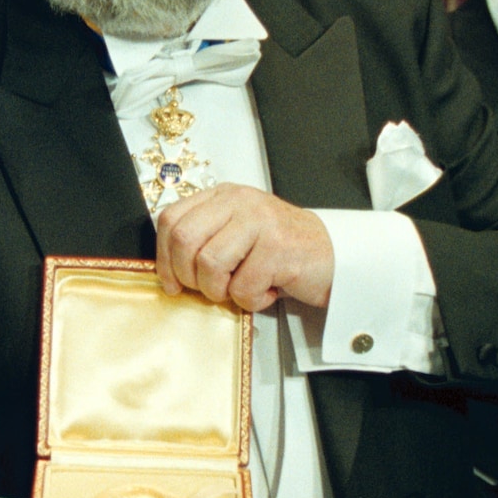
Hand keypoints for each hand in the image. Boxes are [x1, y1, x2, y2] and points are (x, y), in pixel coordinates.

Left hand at [153, 185, 332, 312]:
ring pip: (209, 265)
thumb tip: (168, 271)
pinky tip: (267, 291)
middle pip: (184, 240)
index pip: (171, 219)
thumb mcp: (237, 233)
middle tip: (211, 289)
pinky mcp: (278, 247)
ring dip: (221, 291)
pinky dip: (252, 301)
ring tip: (242, 289)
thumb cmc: (281, 251)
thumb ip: (206, 239)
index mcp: (223, 196)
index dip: (164, 257)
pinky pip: (242, 287)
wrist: (333, 256)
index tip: (173, 282)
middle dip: (190, 277)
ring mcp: (260, 221)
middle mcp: (240, 202)